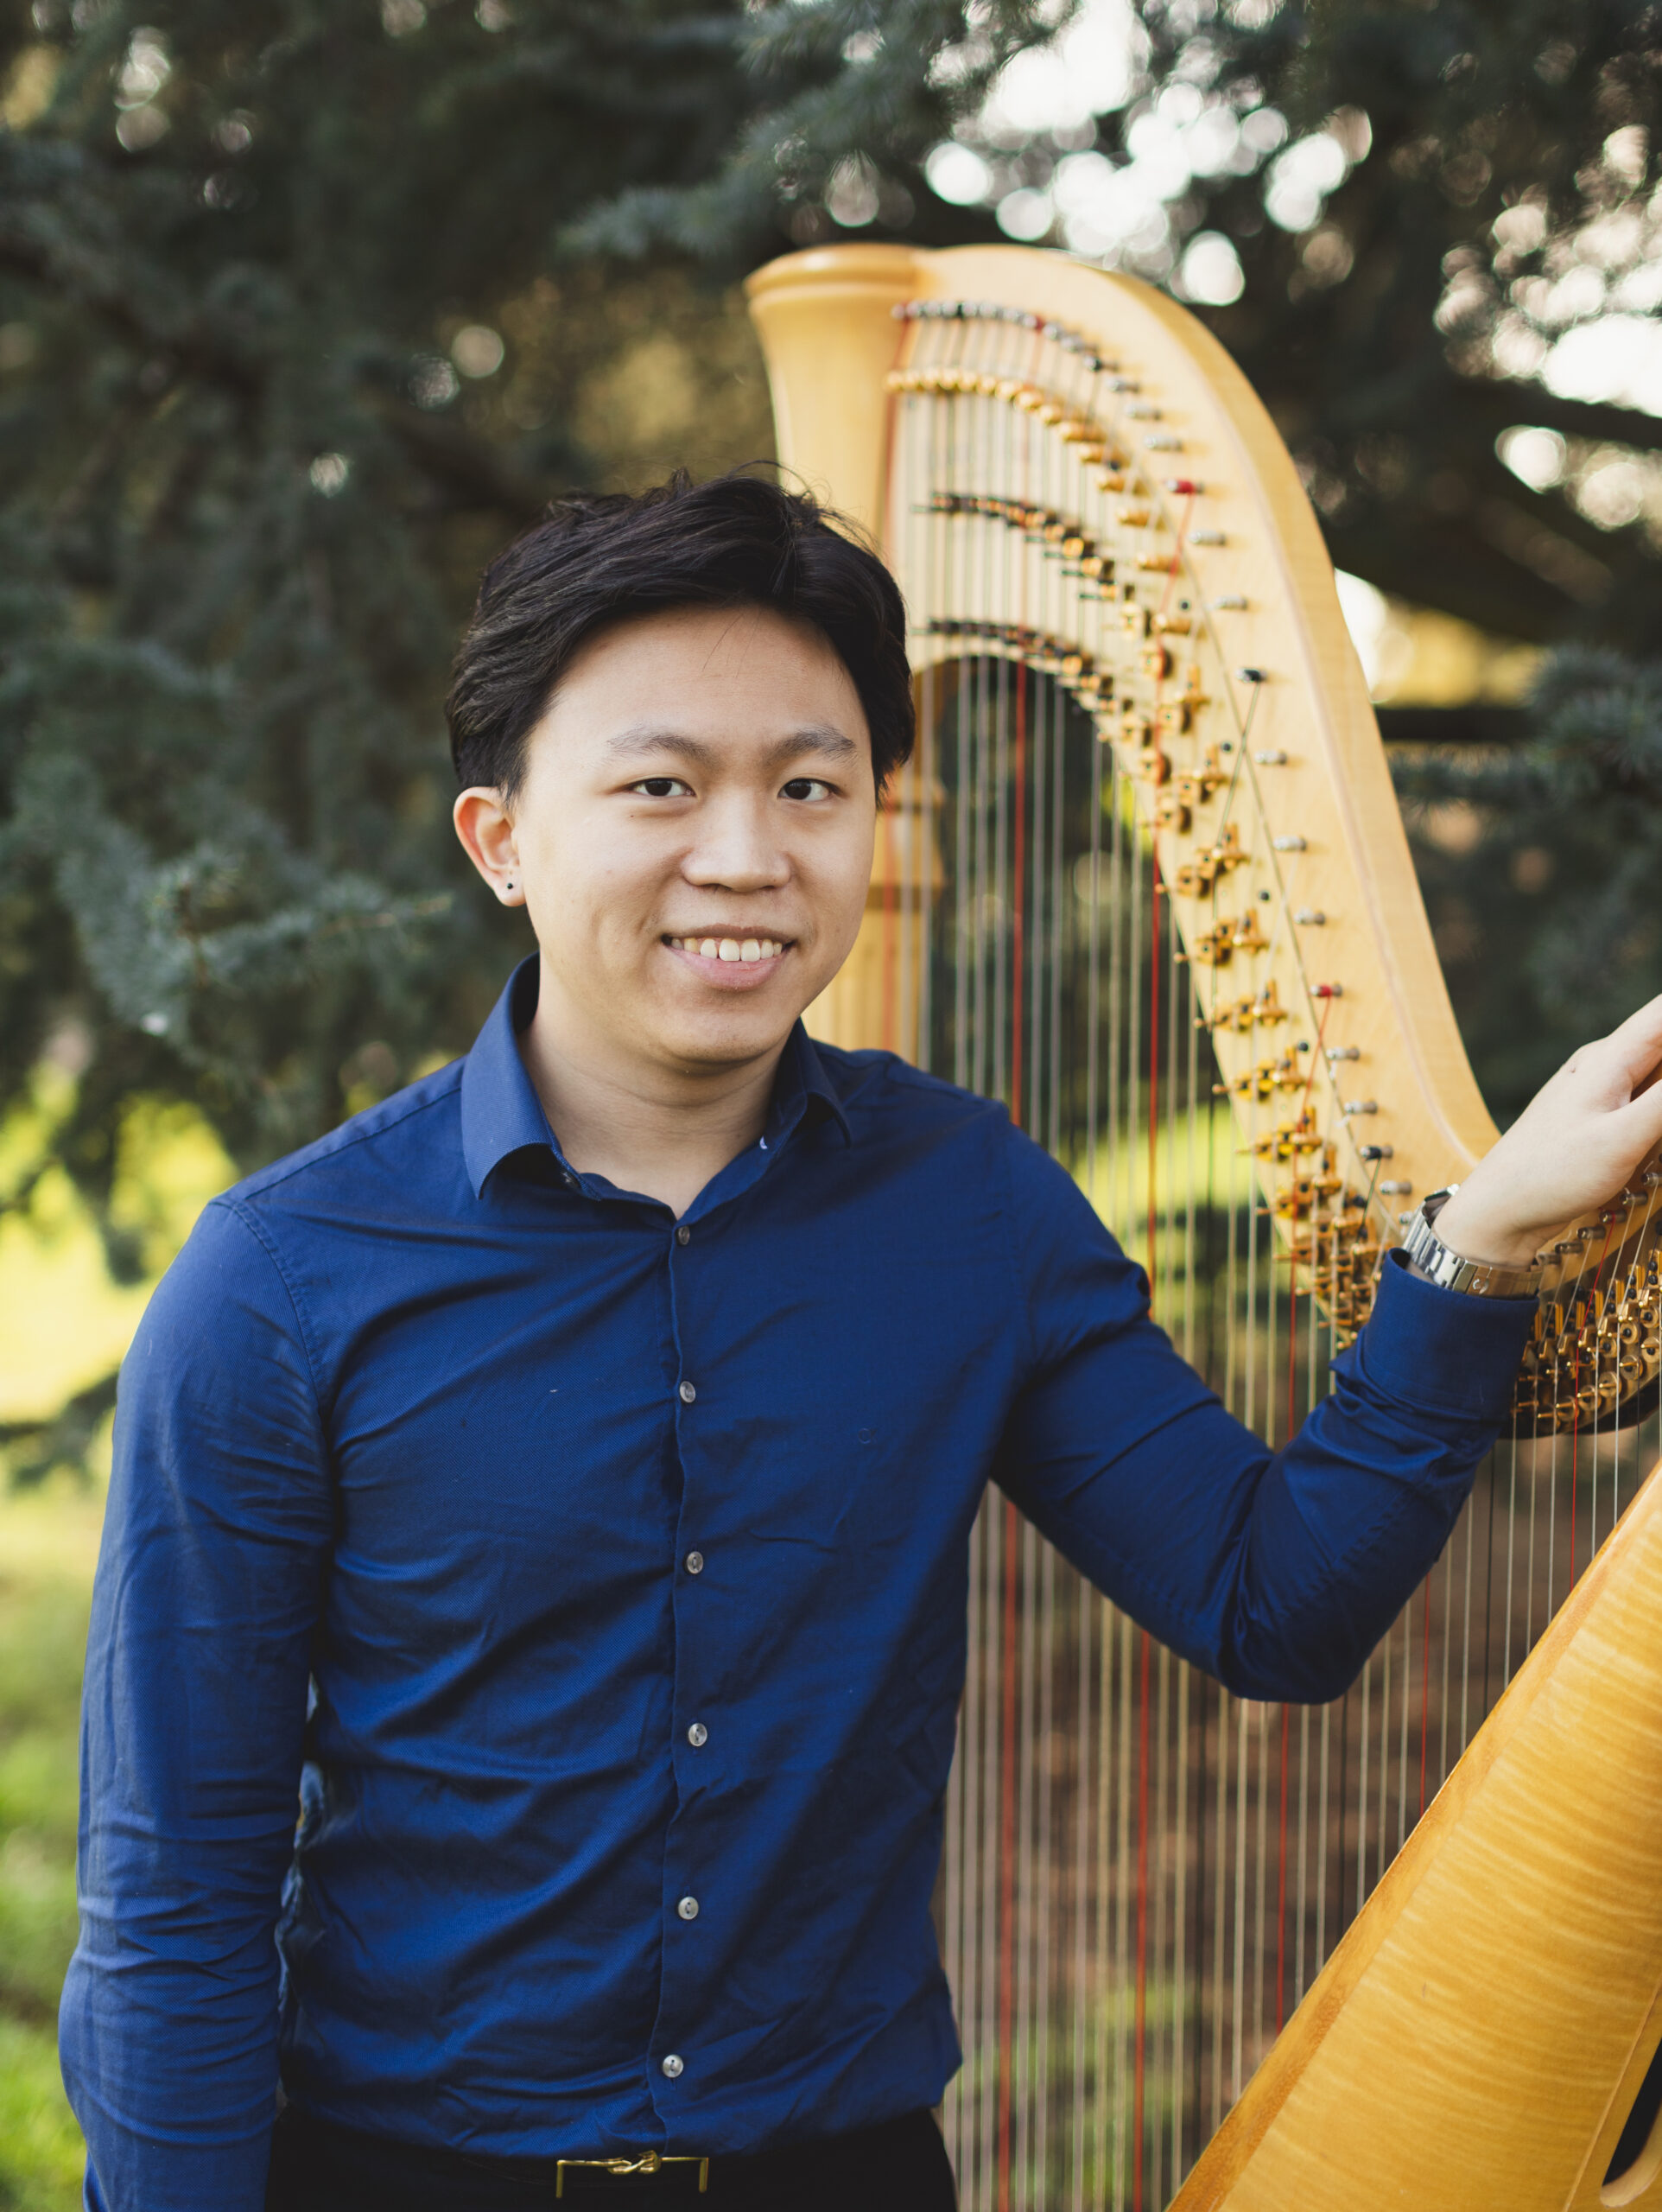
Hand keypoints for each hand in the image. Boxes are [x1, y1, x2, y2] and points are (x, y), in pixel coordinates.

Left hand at [1433, 996, 1661, 1269]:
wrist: (1500, 1210)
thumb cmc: (1551, 1174)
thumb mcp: (1623, 1137)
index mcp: (1609, 1057)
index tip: (1659, 1095)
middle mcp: (1604, 1063)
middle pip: (1661, 1045)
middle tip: (1644, 1134)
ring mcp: (1600, 1089)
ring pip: (1654, 1077)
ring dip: (1655, 1114)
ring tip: (1638, 1144)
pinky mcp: (1600, 1116)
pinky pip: (1643, 1105)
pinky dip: (1651, 1124)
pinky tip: (1641, 1152)